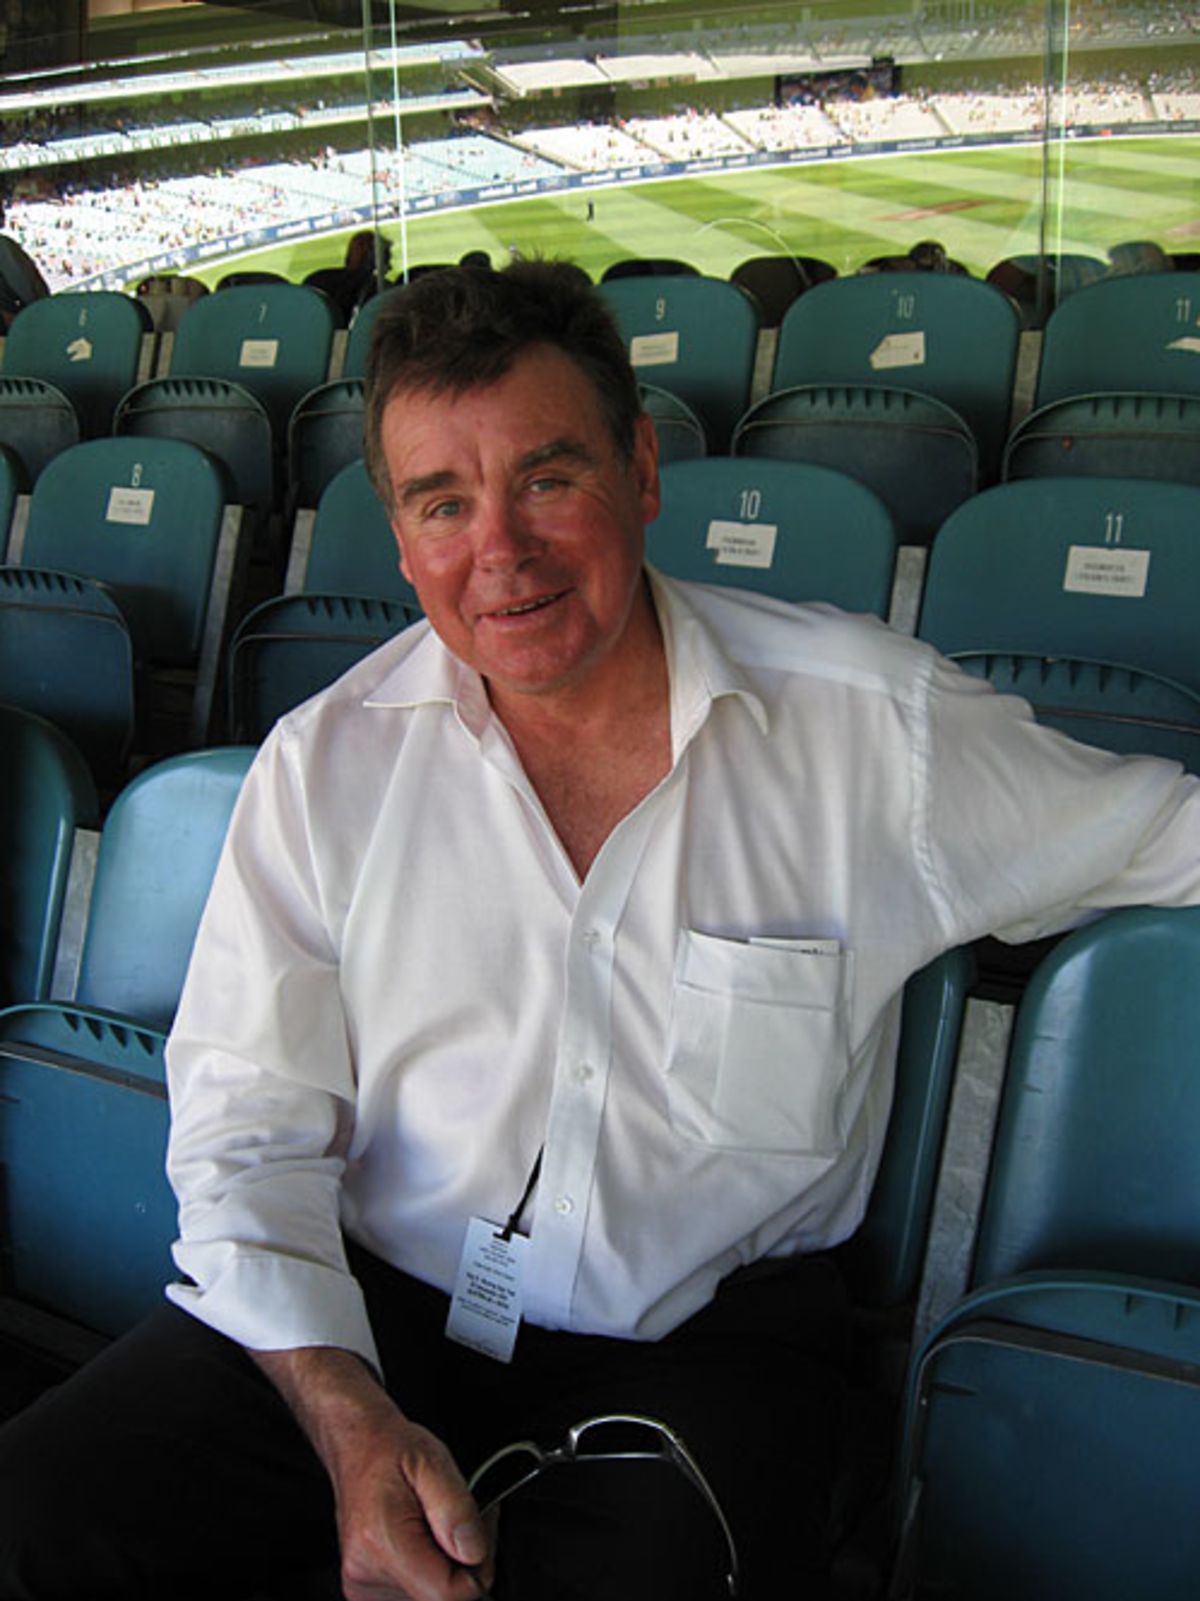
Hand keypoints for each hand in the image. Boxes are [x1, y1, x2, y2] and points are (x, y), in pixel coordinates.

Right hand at [333, 1410, 492, 1600]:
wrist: (357, 1446)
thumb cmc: (391, 1449)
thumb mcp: (434, 1462)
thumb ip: (457, 1509)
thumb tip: (474, 1553)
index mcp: (382, 1542)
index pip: (446, 1594)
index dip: (476, 1569)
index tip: (477, 1538)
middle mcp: (365, 1574)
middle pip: (439, 1599)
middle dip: (464, 1566)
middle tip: (462, 1524)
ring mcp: (361, 1588)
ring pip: (429, 1598)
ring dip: (447, 1569)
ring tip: (441, 1528)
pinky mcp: (364, 1592)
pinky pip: (413, 1595)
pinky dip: (429, 1573)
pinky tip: (425, 1543)